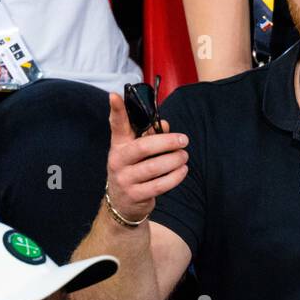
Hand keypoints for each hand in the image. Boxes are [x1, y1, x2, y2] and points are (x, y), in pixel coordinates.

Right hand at [105, 92, 188, 222]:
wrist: (123, 204)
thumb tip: (164, 125)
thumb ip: (150, 136)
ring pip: (154, 167)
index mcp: (118, 145)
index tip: (115, 95)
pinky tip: (183, 170)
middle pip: (143, 147)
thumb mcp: (137, 153)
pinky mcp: (135, 195)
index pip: (116, 125)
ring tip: (184, 156)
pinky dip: (175, 177)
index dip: (116, 110)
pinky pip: (160, 185)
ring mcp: (125, 179)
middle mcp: (117, 161)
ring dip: (174, 160)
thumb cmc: (134, 170)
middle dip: (167, 142)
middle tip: (184, 140)